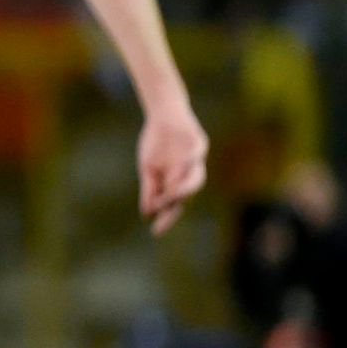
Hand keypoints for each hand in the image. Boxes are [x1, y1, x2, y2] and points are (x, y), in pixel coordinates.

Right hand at [139, 105, 207, 235]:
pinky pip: (197, 152)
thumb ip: (150, 189)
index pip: (174, 204)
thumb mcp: (149, 168)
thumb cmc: (157, 142)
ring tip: (171, 192)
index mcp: (177, 181)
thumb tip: (147, 213)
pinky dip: (192, 158)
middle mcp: (189, 173)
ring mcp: (195, 159)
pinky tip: (186, 161)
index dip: (167, 218)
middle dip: (175, 203)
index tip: (156, 232)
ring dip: (184, 187)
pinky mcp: (199, 143)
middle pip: (187, 194)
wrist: (164, 114)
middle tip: (162, 209)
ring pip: (196, 178)